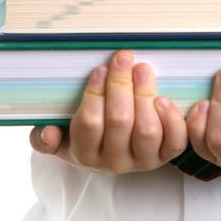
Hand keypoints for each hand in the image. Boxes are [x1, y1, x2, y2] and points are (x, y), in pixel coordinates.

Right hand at [30, 50, 186, 173]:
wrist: (117, 150)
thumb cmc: (90, 133)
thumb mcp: (63, 136)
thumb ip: (47, 136)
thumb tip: (46, 133)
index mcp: (85, 154)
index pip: (88, 124)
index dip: (95, 94)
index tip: (100, 68)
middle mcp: (114, 161)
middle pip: (119, 122)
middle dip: (121, 85)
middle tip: (122, 58)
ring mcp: (142, 160)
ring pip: (147, 130)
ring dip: (145, 95)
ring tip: (142, 69)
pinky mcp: (165, 156)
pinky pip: (174, 141)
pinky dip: (171, 119)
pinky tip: (163, 98)